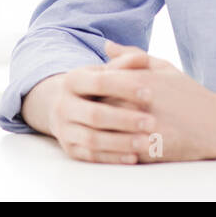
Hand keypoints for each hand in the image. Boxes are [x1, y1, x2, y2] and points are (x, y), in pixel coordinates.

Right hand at [20, 47, 157, 164]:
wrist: (65, 107)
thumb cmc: (95, 86)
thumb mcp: (104, 71)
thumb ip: (125, 63)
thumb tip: (142, 58)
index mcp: (72, 80)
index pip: (99, 82)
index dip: (125, 88)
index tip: (150, 94)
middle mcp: (63, 105)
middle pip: (95, 115)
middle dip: (125, 120)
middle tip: (152, 122)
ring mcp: (64, 129)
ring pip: (93, 139)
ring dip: (121, 142)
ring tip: (146, 143)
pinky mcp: (70, 149)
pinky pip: (91, 156)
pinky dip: (113, 158)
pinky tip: (133, 157)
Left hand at [92, 40, 215, 161]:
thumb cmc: (189, 93)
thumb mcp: (163, 67)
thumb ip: (132, 55)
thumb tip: (106, 45)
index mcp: (137, 81)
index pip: (96, 81)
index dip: (92, 87)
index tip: (94, 92)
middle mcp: (136, 103)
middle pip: (96, 106)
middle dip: (92, 108)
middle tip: (90, 112)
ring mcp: (141, 128)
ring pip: (103, 131)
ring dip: (97, 131)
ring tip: (97, 131)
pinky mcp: (147, 151)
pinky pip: (117, 152)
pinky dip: (110, 150)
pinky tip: (110, 148)